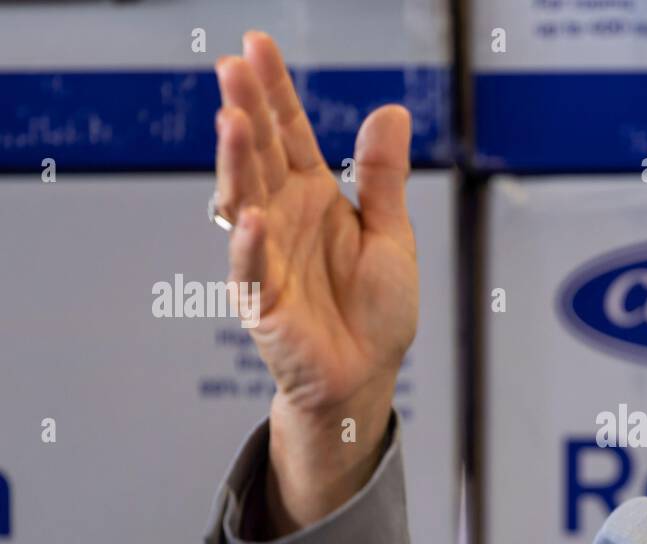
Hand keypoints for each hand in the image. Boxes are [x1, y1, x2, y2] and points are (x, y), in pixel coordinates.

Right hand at [214, 31, 416, 535]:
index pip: (288, 134)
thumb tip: (390, 112)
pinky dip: (251, 245)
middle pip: (259, 156)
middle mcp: (283, 218)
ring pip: (244, 201)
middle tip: (232, 66)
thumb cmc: (375, 308)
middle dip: (246, 110)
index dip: (274, 92)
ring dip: (236, 164)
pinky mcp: (265, 302)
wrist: (367, 373)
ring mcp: (268, 256)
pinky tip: (252, 216)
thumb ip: (384, 177)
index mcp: (313, 197)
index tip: (256, 45)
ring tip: (232, 121)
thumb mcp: (391, 234)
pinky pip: (253, 270)